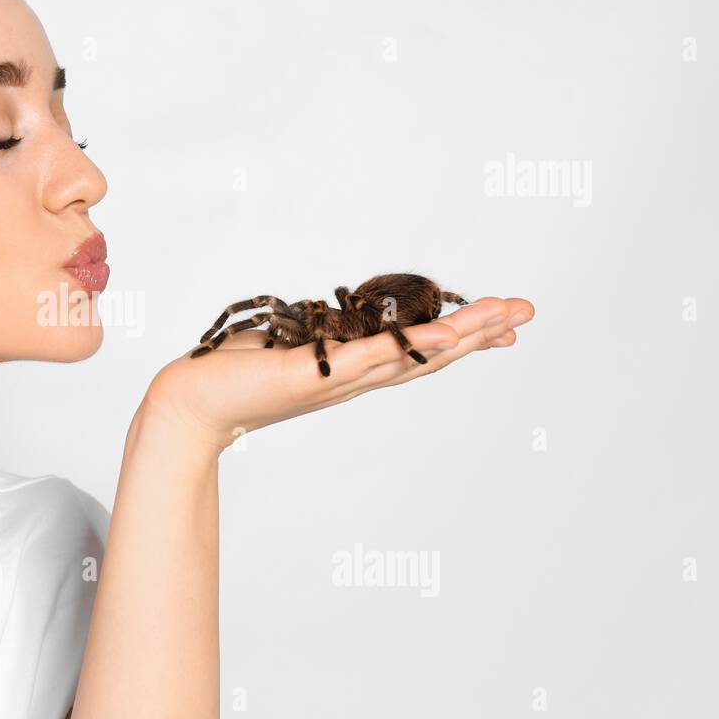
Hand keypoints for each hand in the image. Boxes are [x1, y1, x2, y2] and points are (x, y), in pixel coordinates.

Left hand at [141, 296, 534, 453]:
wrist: (190, 406)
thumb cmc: (231, 375)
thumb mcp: (287, 345)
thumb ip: (316, 333)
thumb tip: (331, 316)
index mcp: (349, 371)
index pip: (415, 354)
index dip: (461, 341)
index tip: (503, 326)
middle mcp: (352, 380)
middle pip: (429, 357)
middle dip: (480, 334)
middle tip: (527, 312)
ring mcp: (338, 380)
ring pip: (411, 357)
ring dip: (462, 336)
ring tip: (504, 315)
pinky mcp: (315, 374)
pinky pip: (372, 358)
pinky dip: (412, 347)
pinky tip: (447, 333)